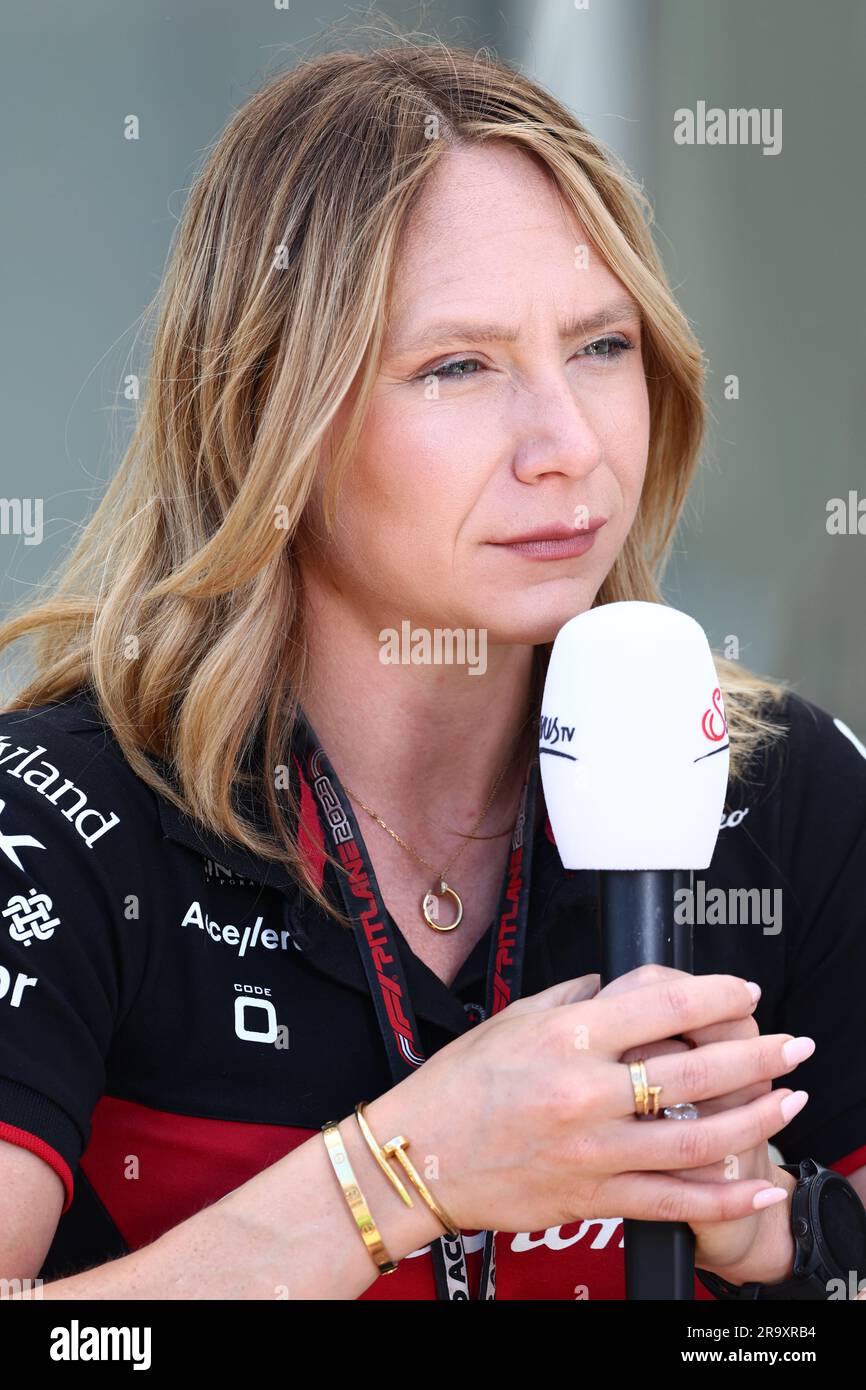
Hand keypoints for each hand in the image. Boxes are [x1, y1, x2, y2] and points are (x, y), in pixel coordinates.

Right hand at [366, 966, 807, 1238]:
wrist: (415, 1158)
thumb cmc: (456, 1084)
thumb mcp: (512, 1019)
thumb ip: (574, 999)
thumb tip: (621, 987)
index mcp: (568, 1035)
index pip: (666, 1003)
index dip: (720, 995)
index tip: (746, 993)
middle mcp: (586, 1090)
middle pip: (698, 1070)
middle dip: (762, 1056)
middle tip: (797, 1046)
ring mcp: (594, 1149)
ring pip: (699, 1137)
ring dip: (758, 1120)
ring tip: (791, 1102)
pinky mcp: (593, 1198)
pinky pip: (674, 1200)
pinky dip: (725, 1195)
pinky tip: (759, 1183)